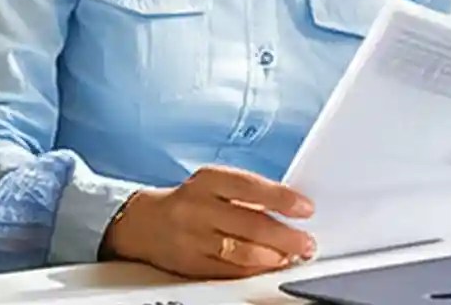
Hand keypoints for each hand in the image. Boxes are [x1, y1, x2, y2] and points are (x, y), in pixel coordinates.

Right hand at [104, 165, 316, 278]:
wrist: (144, 223)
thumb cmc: (189, 200)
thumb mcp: (214, 184)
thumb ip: (247, 192)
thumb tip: (289, 208)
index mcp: (208, 181)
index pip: (250, 187)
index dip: (281, 198)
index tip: (306, 208)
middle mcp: (199, 208)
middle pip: (249, 224)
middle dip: (285, 236)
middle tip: (306, 242)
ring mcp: (194, 238)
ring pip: (240, 251)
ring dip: (273, 256)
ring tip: (291, 256)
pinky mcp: (192, 264)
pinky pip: (228, 270)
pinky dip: (253, 270)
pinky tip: (268, 266)